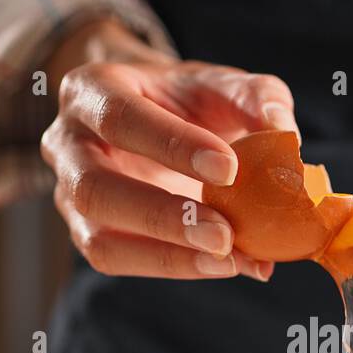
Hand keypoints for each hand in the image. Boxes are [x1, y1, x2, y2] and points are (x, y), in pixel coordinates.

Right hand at [41, 18, 297, 278]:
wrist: (155, 116)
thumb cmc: (186, 99)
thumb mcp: (222, 83)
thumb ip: (257, 98)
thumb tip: (285, 135)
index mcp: (91, 90)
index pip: (121, 118)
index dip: (171, 145)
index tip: (229, 169)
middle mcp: (67, 143)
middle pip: (95, 188)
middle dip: (163, 217)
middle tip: (224, 234)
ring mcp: (70, 194)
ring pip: (98, 239)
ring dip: (166, 256)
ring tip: (228, 260)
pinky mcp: (88, 233)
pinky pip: (119, 261)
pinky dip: (174, 268)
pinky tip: (225, 266)